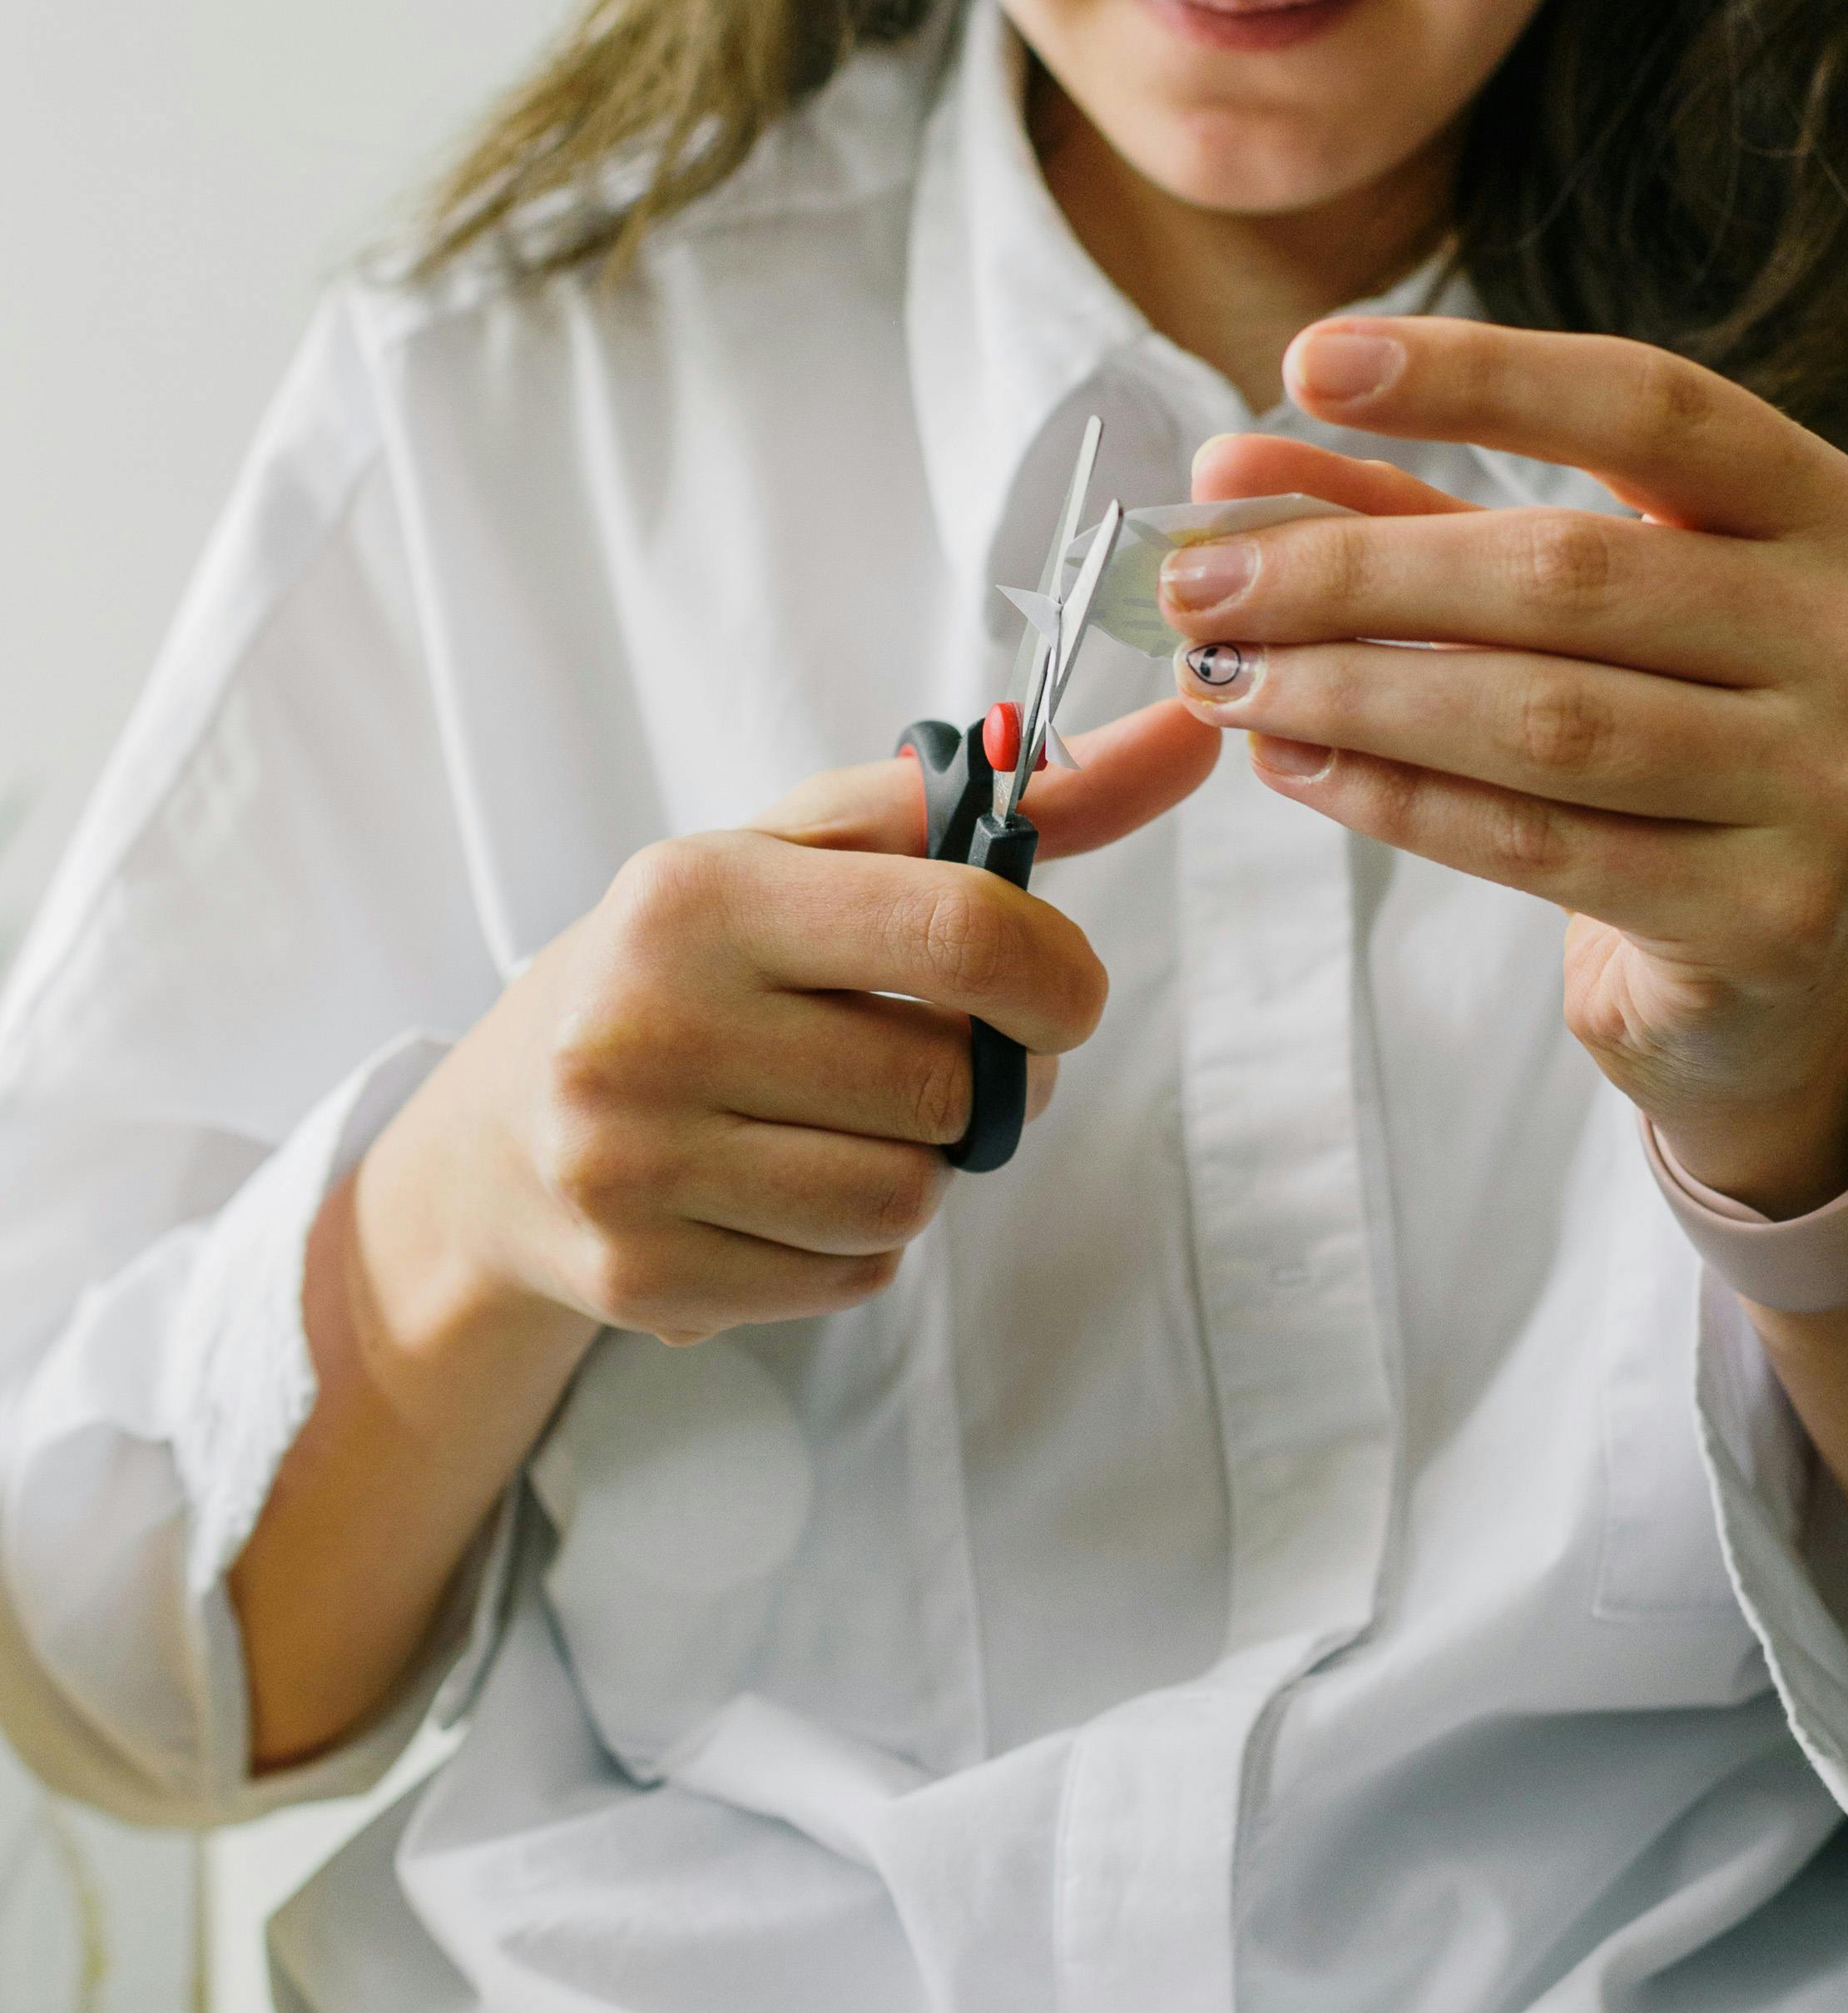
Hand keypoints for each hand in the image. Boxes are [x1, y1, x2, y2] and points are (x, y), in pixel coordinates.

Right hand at [358, 698, 1216, 1358]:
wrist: (497, 1137)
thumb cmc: (689, 972)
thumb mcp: (805, 859)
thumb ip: (990, 804)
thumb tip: (1185, 735)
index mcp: (697, 894)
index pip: (957, 930)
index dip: (1055, 974)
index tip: (1062, 994)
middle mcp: (649, 1024)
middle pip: (947, 1089)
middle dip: (982, 1085)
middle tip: (936, 1064)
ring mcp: (635, 1162)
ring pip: (908, 1197)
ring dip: (920, 1171)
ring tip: (842, 1127)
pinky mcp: (645, 1274)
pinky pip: (853, 1277)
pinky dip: (856, 1245)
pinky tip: (782, 1193)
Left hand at [1161, 319, 1847, 1216]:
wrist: (1765, 984)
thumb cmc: (1663, 760)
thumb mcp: (1567, 622)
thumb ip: (1423, 531)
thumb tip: (1233, 476)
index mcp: (1838, 519)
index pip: (1651, 408)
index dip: (1479, 377)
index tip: (1312, 360)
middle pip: (1571, 575)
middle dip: (1356, 573)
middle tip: (1202, 581)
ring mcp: (1836, 788)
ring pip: (1544, 719)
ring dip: (1354, 693)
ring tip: (1224, 678)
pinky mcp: (1770, 919)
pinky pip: (1536, 843)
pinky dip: (1395, 799)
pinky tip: (1294, 765)